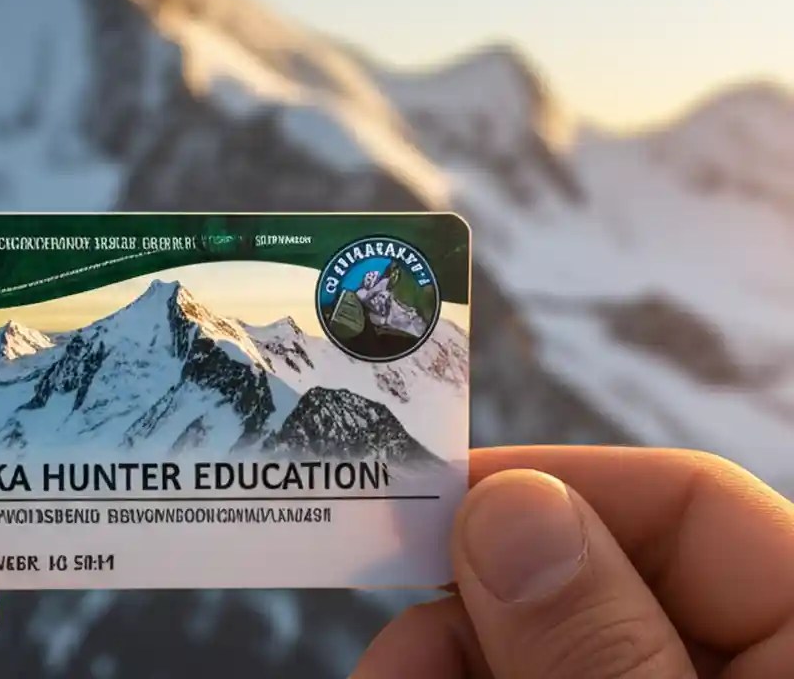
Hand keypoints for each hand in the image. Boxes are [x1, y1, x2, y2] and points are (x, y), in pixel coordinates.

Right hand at [353, 446, 793, 677]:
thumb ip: (594, 642)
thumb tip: (509, 500)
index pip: (695, 504)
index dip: (554, 485)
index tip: (422, 502)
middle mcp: (756, 665)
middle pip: (601, 580)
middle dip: (474, 602)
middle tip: (391, 651)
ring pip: (551, 646)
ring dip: (449, 656)